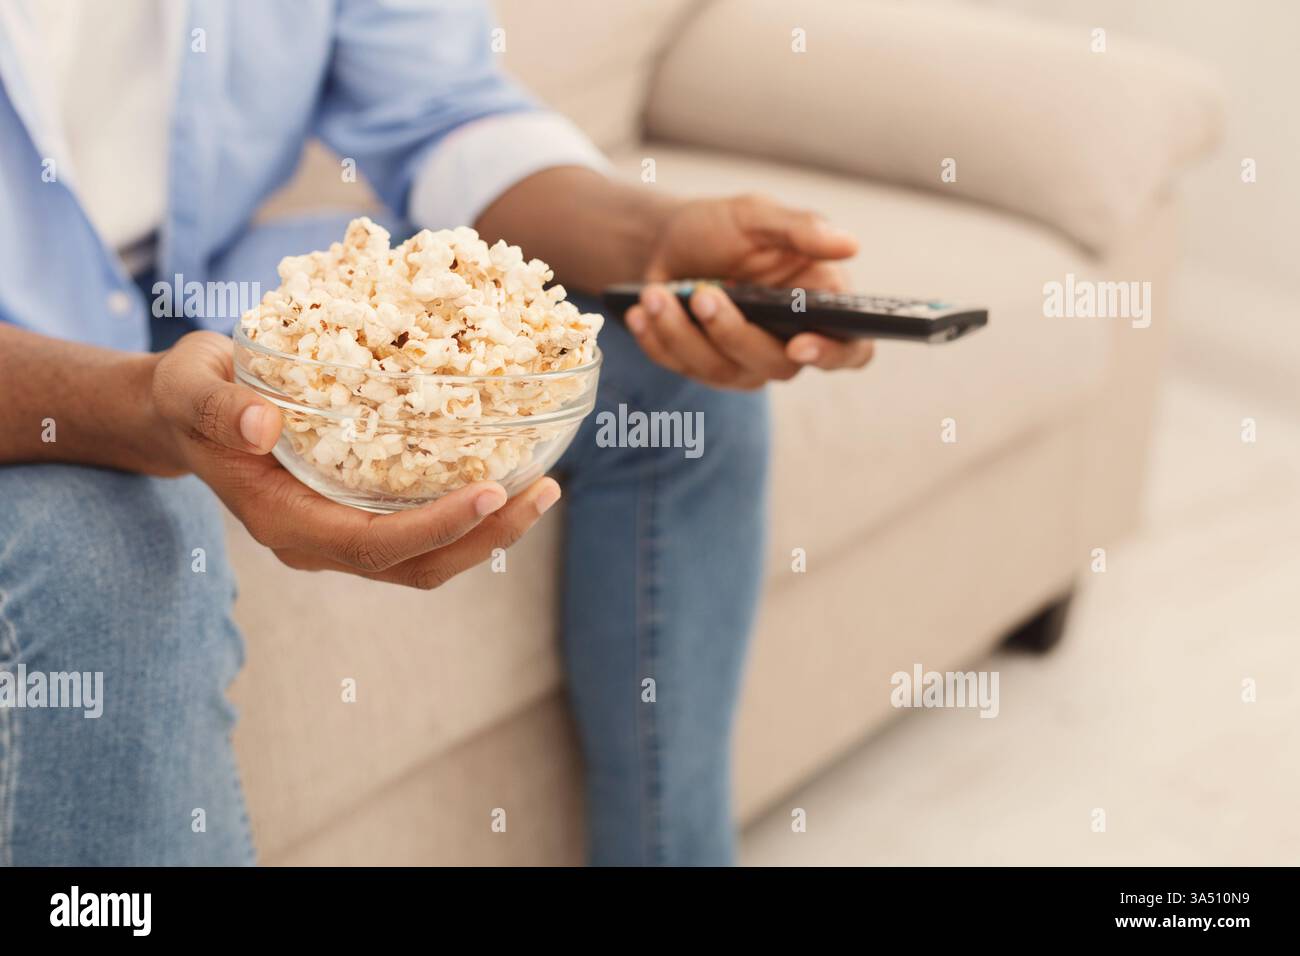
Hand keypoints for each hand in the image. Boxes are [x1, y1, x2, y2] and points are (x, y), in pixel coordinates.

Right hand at [150, 331, 558, 588]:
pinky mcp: (362, 513)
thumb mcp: (189, 388)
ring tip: (544, 486)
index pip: (370, 546)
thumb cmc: (192, 396)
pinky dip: (471, 509)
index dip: (434, 527)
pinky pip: (425, 526)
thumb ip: (216, 406)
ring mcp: (344, 532)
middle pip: (416, 565)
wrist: (191, 412)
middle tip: (544, 491)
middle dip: (484, 537)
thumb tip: (264, 423)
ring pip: (428, 556)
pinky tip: (509, 472)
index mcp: (284, 521)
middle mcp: (320, 540)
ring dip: (489, 531)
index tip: (490, 491)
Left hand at [629, 193, 874, 388]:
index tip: (800, 343)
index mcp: (819, 304)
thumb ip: (801, 229)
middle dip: (733, 332)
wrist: (663, 242)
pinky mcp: (703, 369)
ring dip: (684, 333)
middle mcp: (788, 342)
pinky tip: (642, 311)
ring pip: (722, 370)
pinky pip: (682, 368)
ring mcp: (744, 362)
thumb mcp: (757, 216)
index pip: (851, 349)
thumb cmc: (721, 228)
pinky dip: (658, 338)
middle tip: (700, 294)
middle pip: (777, 365)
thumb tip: (850, 244)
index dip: (833, 355)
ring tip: (656, 294)